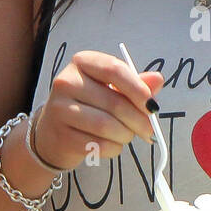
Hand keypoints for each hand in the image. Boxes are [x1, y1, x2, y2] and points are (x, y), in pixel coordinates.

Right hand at [33, 51, 163, 169]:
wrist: (52, 133)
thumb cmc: (88, 106)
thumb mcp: (110, 89)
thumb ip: (134, 84)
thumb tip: (158, 79)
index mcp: (82, 62)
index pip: (114, 70)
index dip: (138, 89)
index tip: (152, 106)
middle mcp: (66, 81)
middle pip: (115, 102)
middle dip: (139, 120)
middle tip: (149, 130)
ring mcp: (60, 109)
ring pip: (107, 126)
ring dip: (126, 135)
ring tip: (128, 135)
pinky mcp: (61, 135)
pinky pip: (98, 144)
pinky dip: (113, 148)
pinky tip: (111, 144)